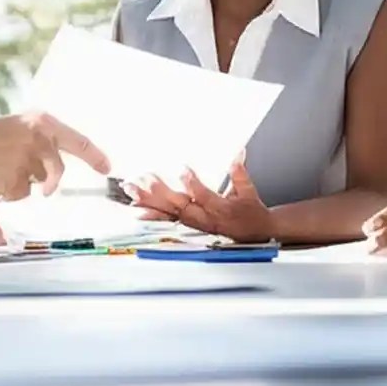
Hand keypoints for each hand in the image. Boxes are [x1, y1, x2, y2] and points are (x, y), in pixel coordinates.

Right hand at [0, 112, 109, 200]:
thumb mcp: (16, 131)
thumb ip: (40, 145)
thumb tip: (57, 168)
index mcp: (41, 121)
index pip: (77, 141)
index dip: (94, 156)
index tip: (107, 168)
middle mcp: (39, 138)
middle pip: (58, 169)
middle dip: (50, 182)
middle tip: (48, 189)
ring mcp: (29, 160)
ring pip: (38, 183)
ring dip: (23, 183)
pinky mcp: (16, 181)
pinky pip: (21, 194)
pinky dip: (9, 192)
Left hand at [124, 155, 274, 243]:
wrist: (253, 233)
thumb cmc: (250, 211)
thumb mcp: (249, 191)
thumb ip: (240, 173)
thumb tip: (237, 152)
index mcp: (220, 209)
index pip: (205, 196)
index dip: (193, 184)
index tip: (183, 169)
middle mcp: (204, 218)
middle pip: (180, 205)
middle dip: (161, 192)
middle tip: (145, 178)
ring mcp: (193, 222)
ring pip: (168, 212)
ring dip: (149, 201)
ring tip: (132, 189)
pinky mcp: (186, 224)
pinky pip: (166, 220)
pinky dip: (150, 214)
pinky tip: (134, 208)